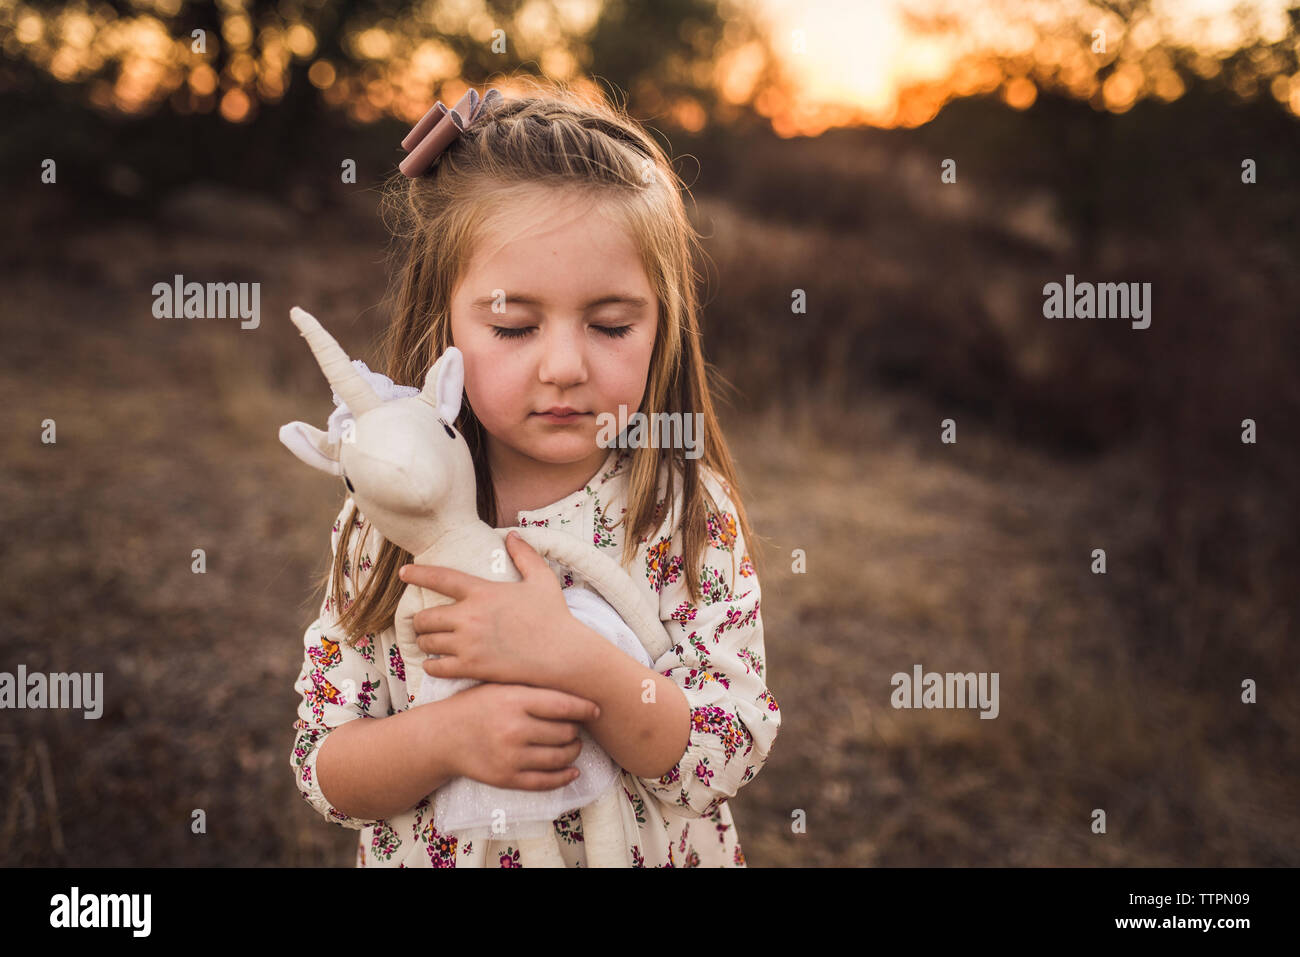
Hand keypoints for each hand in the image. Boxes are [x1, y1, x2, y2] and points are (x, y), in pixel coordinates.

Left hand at [400, 531, 585, 687]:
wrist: (564, 654)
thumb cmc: (554, 616)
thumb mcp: (542, 579)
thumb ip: (525, 554)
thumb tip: (513, 534)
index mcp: (482, 592)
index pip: (440, 578)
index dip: (418, 573)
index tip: (403, 572)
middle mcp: (470, 616)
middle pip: (424, 617)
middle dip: (421, 621)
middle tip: (425, 624)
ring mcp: (468, 644)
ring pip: (427, 642)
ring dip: (425, 642)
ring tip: (430, 643)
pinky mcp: (471, 668)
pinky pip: (435, 667)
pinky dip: (431, 665)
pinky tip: (436, 663)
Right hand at [444, 683, 599, 790]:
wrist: (442, 736)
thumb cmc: (477, 705)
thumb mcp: (501, 686)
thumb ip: (534, 687)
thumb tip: (576, 691)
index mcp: (515, 700)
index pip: (564, 706)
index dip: (585, 708)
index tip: (596, 710)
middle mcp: (514, 729)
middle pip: (566, 732)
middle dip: (576, 730)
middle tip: (576, 727)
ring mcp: (511, 756)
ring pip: (561, 757)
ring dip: (573, 752)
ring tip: (572, 745)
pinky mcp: (507, 778)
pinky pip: (546, 781)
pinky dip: (564, 777)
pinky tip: (572, 771)